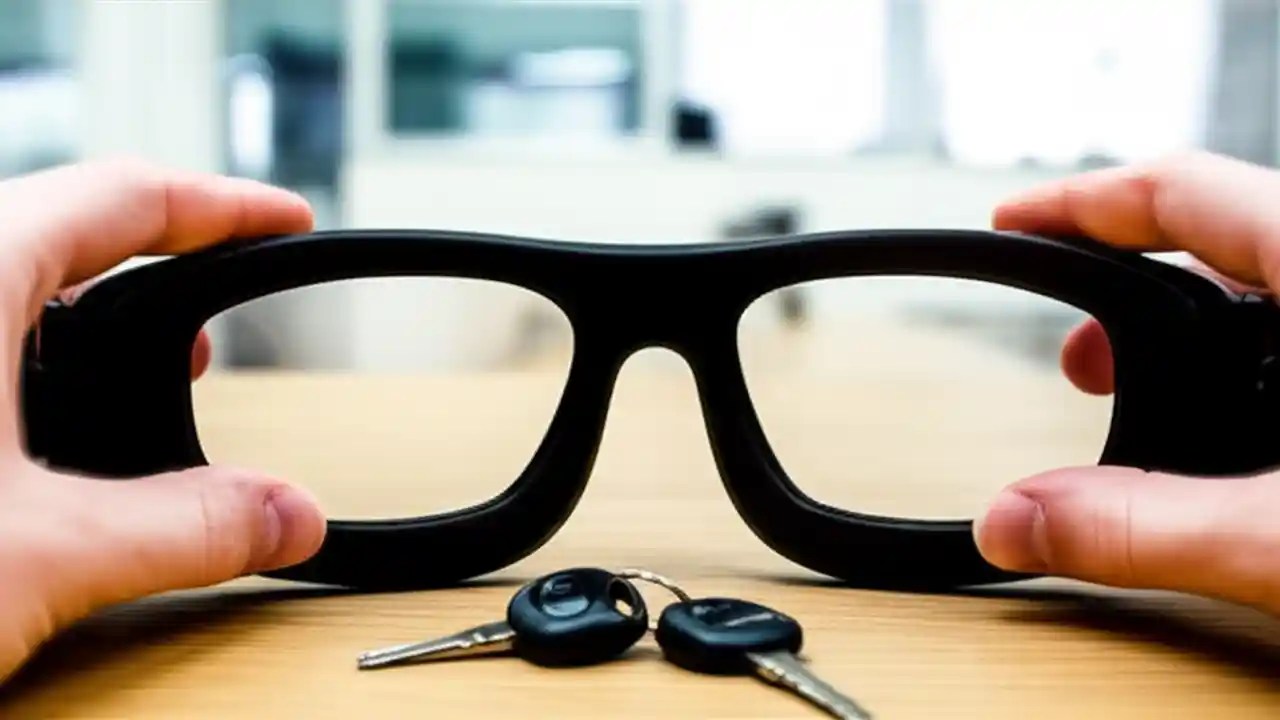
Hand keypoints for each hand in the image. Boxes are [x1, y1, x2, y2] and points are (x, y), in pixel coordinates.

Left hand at [0, 160, 325, 680]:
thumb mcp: (41, 554)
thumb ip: (186, 531)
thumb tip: (288, 518)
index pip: (125, 193)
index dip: (226, 204)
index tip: (288, 218)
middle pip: (69, 227)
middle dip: (167, 267)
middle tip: (231, 307)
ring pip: (16, 284)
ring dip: (101, 322)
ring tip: (167, 372)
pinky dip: (44, 366)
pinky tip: (63, 435)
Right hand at [973, 151, 1279, 612]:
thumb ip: (1148, 527)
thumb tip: (1016, 522)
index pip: (1180, 187)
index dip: (1080, 201)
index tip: (1011, 220)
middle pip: (1219, 234)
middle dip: (1120, 291)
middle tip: (1068, 356)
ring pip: (1265, 289)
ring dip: (1184, 341)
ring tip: (1130, 396)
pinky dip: (1241, 374)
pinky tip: (1229, 440)